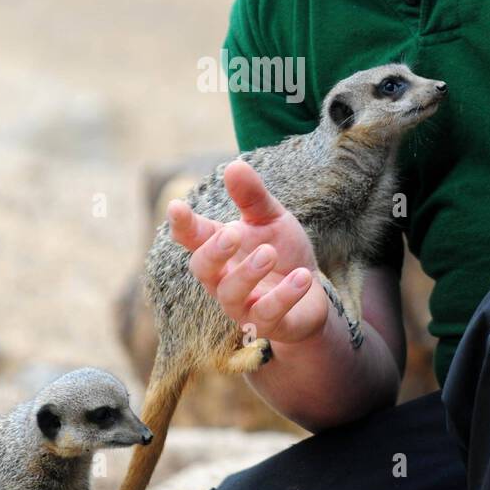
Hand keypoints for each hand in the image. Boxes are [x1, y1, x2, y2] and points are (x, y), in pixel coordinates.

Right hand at [167, 159, 331, 347]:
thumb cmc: (283, 254)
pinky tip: (303, 277)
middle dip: (214, 251)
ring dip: (248, 273)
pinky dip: (285, 295)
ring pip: (230, 295)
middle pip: (202, 269)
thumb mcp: (271, 219)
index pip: (192, 237)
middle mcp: (223, 279)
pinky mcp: (269, 325)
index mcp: (220, 249)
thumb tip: (234, 165)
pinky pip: (268, 315)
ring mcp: (243, 306)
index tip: (176, 206)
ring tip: (269, 253)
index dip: (182, 224)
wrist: (313, 295)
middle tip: (232, 233)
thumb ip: (252, 196)